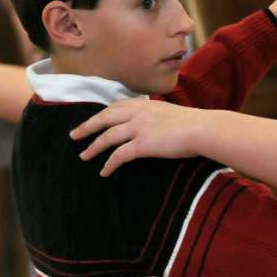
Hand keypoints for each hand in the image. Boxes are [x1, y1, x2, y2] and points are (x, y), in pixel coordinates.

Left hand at [69, 98, 205, 176]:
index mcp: (144, 104)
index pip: (116, 106)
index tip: (93, 120)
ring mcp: (138, 128)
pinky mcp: (142, 144)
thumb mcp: (169, 113)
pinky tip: (104, 172)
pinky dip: (109, 164)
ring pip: (107, 137)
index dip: (102, 114)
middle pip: (104, 118)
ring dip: (93, 147)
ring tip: (83, 156)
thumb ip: (156, 116)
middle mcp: (137, 113)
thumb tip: (153, 124)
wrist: (202, 129)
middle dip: (87, 127)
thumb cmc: (193, 123)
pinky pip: (119, 155)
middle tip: (74, 135)